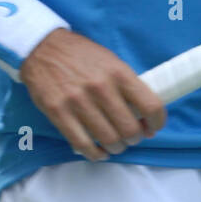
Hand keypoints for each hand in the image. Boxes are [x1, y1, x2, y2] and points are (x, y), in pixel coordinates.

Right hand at [19, 28, 166, 161]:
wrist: (43, 47)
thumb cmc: (81, 55)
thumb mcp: (111, 61)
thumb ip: (128, 86)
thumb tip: (144, 117)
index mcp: (118, 72)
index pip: (150, 105)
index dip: (157, 122)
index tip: (153, 127)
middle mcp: (101, 87)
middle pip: (130, 129)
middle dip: (134, 138)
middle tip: (131, 137)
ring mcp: (78, 101)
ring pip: (109, 140)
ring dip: (116, 148)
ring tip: (115, 144)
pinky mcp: (59, 113)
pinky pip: (83, 144)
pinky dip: (95, 154)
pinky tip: (99, 151)